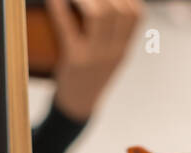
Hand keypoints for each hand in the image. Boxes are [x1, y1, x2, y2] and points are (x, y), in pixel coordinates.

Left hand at [46, 0, 141, 122]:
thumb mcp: (111, 56)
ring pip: (98, 15)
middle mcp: (113, 52)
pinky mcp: (74, 59)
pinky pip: (67, 27)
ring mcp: (95, 56)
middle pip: (118, 10)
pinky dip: (59, 8)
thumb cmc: (92, 75)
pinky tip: (54, 0)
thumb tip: (109, 3)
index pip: (136, 14)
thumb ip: (115, 32)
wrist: (78, 104)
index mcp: (123, 49)